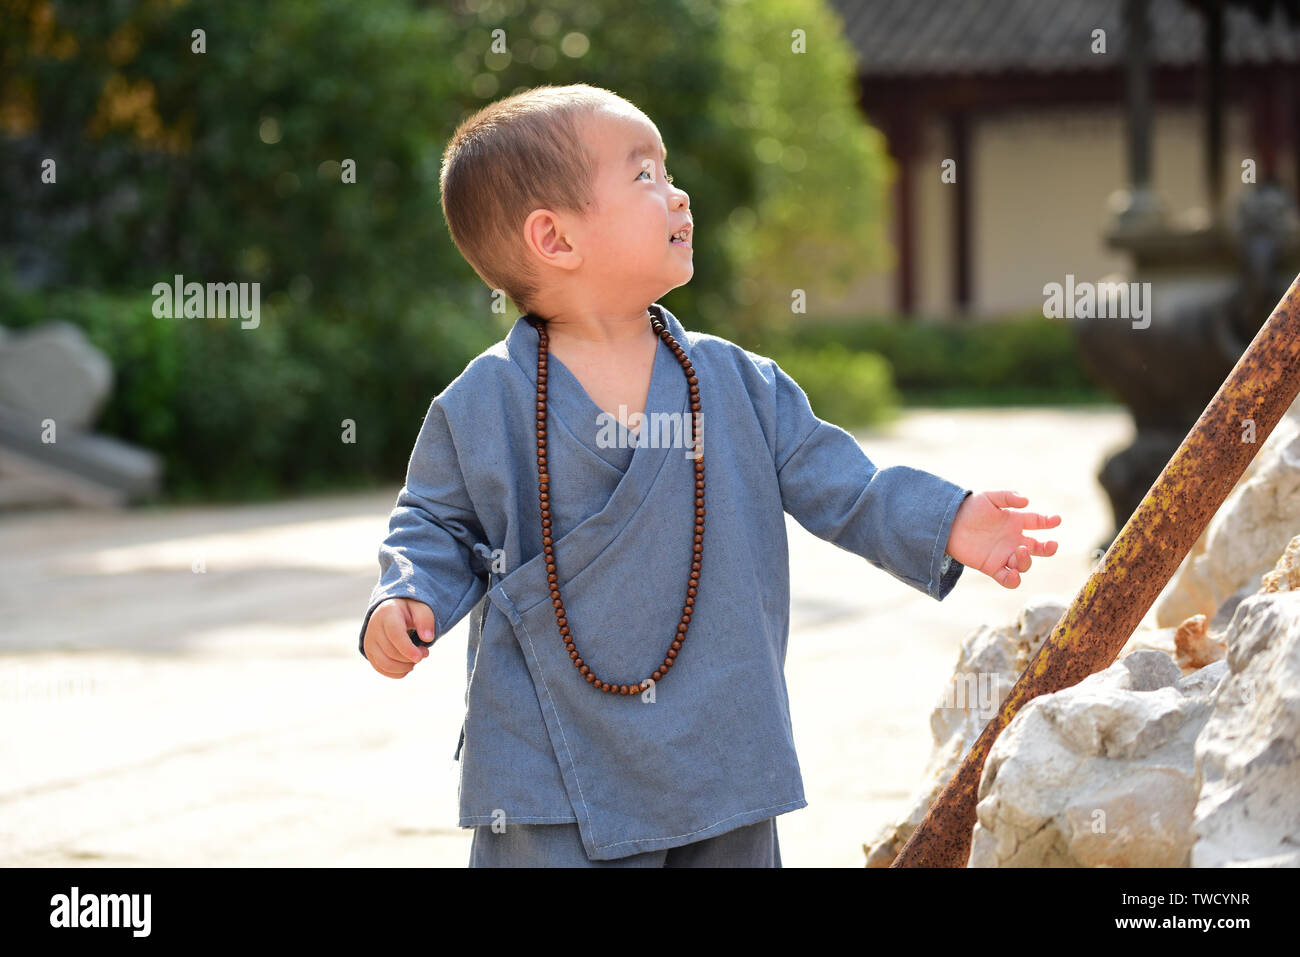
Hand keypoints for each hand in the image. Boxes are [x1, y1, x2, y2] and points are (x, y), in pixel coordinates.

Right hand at [364, 597, 436, 677]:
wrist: (392, 610)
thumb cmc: (409, 610)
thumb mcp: (421, 608)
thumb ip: (426, 620)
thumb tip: (428, 638)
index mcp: (387, 613)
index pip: (394, 634)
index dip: (407, 648)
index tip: (421, 656)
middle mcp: (374, 627)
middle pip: (391, 652)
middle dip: (411, 658)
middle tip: (425, 652)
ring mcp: (369, 641)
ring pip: (385, 664)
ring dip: (405, 667)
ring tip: (416, 659)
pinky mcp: (369, 653)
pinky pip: (382, 669)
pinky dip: (398, 672)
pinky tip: (408, 665)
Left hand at [945, 490, 1060, 588]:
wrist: (947, 523)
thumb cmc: (969, 508)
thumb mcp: (989, 497)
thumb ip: (1007, 496)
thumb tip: (1027, 501)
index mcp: (1015, 521)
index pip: (1038, 523)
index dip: (1049, 521)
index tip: (1056, 520)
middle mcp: (1013, 539)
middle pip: (1038, 548)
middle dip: (1048, 548)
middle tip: (1051, 544)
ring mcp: (1004, 554)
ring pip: (1025, 564)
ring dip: (1027, 560)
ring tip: (1019, 550)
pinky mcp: (992, 567)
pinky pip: (1008, 579)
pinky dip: (1014, 580)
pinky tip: (1014, 574)